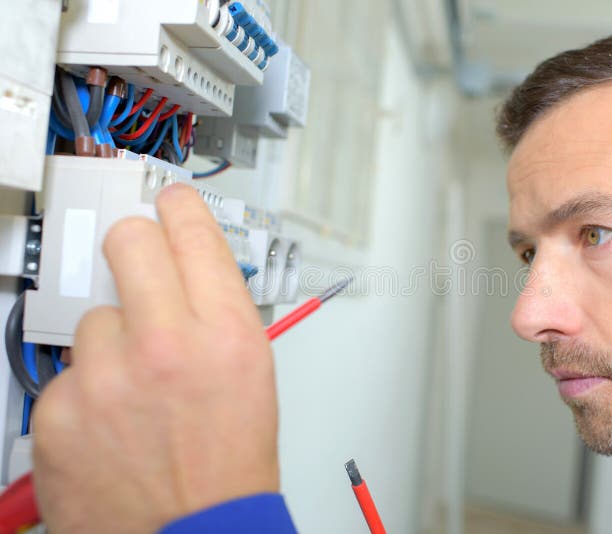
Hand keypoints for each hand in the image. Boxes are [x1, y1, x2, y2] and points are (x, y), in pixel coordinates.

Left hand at [31, 184, 278, 532]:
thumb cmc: (230, 462)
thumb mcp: (252, 372)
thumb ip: (217, 312)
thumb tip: (188, 269)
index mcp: (226, 333)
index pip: (192, 232)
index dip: (178, 207)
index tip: (167, 199)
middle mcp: (166, 345)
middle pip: (127, 241)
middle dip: (131, 243)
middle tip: (133, 260)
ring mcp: (106, 378)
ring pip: (92, 316)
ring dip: (110, 339)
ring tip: (134, 386)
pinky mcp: (60, 413)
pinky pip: (66, 373)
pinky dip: (85, 390)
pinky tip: (110, 420)